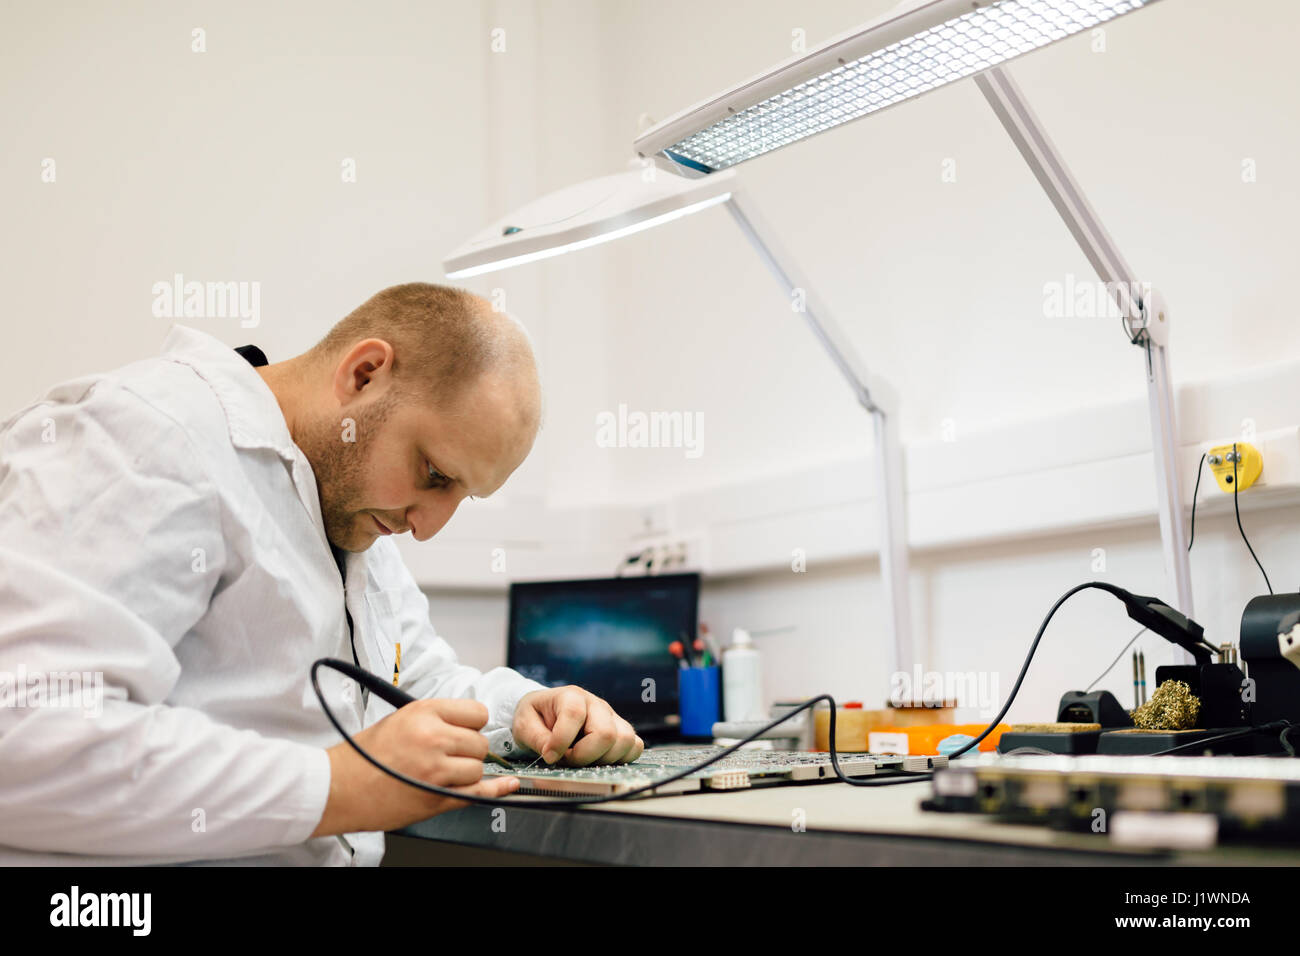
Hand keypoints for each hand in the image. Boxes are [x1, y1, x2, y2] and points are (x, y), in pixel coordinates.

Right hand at [312, 698, 519, 836]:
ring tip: (442, 774)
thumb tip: (466, 723)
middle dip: (470, 750)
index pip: (476, 713)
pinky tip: (508, 785)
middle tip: (449, 756)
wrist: (339, 788)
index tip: (464, 731)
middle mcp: (433, 738)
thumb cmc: (364, 755)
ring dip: (468, 772)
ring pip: (479, 768)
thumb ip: (434, 719)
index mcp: (424, 713)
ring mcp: (436, 770)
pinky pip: (479, 793)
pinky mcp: (437, 797)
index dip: (472, 724)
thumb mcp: (399, 719)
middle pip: (481, 742)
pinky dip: (496, 790)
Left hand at [512, 686, 643, 766]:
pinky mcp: (620, 730)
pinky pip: (634, 746)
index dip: (561, 742)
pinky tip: (599, 760)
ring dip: (603, 759)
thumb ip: (537, 739)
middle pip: (606, 733)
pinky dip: (620, 759)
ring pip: (625, 740)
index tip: (549, 756)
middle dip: (584, 756)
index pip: (575, 716)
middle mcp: (596, 704)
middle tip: (567, 759)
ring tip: (582, 759)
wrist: (544, 711)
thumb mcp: (524, 725)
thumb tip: (552, 755)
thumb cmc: (535, 717)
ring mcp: (611, 717)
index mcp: (571, 696)